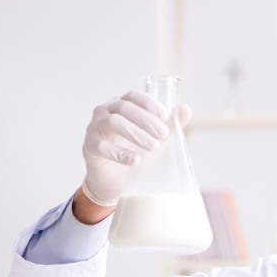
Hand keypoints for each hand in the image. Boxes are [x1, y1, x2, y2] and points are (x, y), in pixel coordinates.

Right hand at [80, 90, 191, 206]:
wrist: (116, 181)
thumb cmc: (136, 153)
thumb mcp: (156, 139)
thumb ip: (169, 125)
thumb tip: (186, 109)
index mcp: (121, 106)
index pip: (133, 96)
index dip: (149, 103)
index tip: (165, 116)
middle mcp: (105, 112)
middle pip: (124, 107)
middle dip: (146, 120)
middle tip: (164, 135)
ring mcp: (95, 128)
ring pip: (113, 122)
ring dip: (136, 134)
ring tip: (154, 147)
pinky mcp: (89, 147)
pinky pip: (102, 146)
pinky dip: (120, 153)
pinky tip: (135, 160)